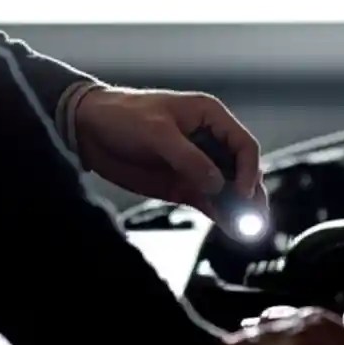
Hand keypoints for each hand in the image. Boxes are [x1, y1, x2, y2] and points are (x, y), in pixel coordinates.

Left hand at [75, 87, 268, 226]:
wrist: (88, 129)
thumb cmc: (123, 115)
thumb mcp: (157, 132)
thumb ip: (188, 158)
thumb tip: (217, 184)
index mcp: (210, 117)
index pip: (243, 145)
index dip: (248, 170)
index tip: (242, 193)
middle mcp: (208, 140)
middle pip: (241, 169)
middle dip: (250, 193)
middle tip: (255, 218)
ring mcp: (196, 164)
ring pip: (227, 189)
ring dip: (238, 208)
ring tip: (246, 229)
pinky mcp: (181, 184)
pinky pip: (208, 200)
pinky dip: (219, 213)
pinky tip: (229, 227)